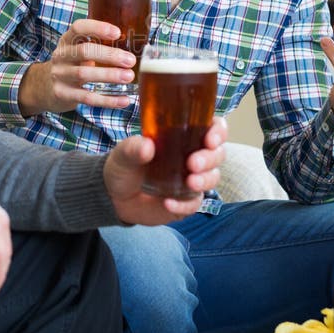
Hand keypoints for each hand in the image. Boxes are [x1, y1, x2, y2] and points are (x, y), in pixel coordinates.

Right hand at [18, 18, 136, 115]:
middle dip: (109, 55)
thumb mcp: (76, 51)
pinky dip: (107, 100)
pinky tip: (124, 100)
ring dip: (109, 75)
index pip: (78, 27)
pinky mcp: (63, 94)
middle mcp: (61, 56)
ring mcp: (60, 76)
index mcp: (67, 41)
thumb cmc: (70, 65)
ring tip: (129, 77)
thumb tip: (134, 44)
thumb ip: (96, 46)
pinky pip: (87, 98)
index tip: (117, 32)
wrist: (42, 87)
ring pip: (84, 74)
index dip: (97, 28)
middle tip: (130, 60)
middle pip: (84, 52)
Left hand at [103, 116, 227, 224]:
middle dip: (211, 158)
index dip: (218, 131)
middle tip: (193, 163)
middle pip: (217, 153)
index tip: (210, 139)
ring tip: (189, 183)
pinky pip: (195, 204)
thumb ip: (132, 148)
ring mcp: (191, 180)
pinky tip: (168, 203)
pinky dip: (184, 204)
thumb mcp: (123, 154)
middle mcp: (192, 156)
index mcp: (182, 136)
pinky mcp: (186, 202)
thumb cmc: (124, 166)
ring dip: (205, 180)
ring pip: (213, 178)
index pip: (211, 128)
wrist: (115, 197)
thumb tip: (147, 146)